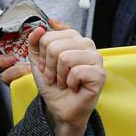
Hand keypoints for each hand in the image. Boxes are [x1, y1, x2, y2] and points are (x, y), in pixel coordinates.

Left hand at [0, 19, 104, 135]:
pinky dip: (69, 83)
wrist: (59, 107)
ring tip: (63, 82)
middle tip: (53, 77)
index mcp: (73, 37)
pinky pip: (77, 72)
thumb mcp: (38, 61)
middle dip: (48, 66)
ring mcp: (96, 58)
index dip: (41, 54)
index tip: (45, 65)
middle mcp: (86, 44)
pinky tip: (74, 87)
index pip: (48, 36)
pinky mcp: (100, 74)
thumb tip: (38, 28)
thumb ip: (35, 43)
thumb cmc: (53, 84)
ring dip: (59, 75)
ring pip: (65, 58)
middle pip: (55, 46)